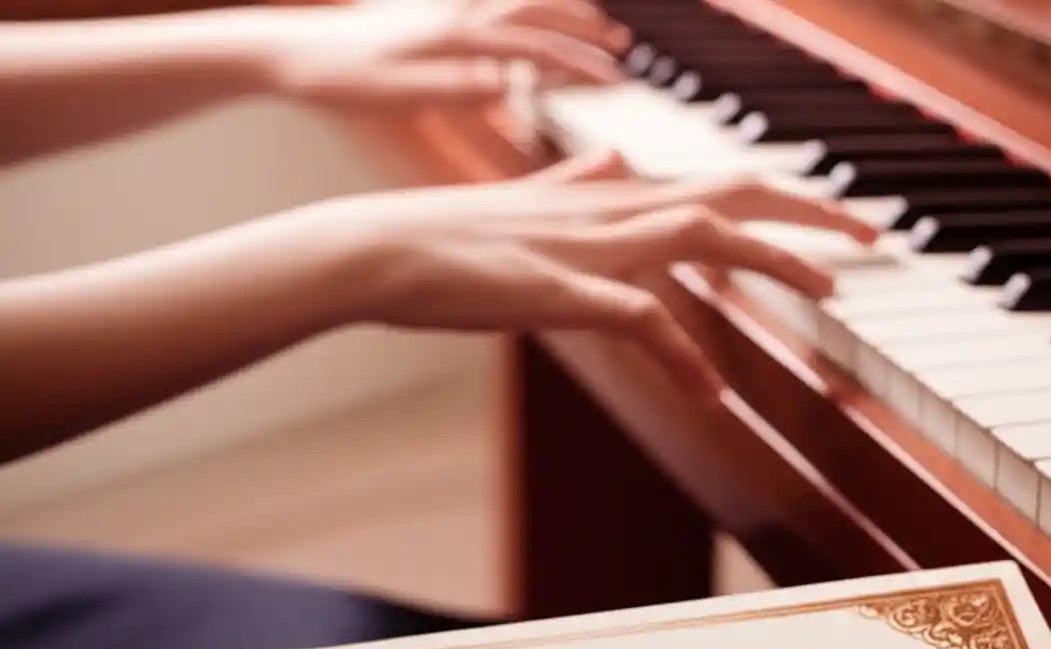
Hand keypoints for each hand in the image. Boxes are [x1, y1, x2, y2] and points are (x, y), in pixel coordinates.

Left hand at [259, 0, 627, 113]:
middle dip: (585, 28)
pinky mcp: (431, 10)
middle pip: (539, 10)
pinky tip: (532, 23)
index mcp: (456, 39)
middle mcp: (457, 14)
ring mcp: (446, 7)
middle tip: (621, 49)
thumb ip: (455, 88)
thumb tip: (507, 80)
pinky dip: (527, 7)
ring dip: (562, 9)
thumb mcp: (398, 95)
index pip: (537, 48)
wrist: (289, 49)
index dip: (582, 65)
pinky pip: (495, 1)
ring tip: (594, 26)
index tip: (619, 84)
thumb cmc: (340, 80)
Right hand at [307, 157, 868, 400]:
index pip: (713, 180)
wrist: (380, 249)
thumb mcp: (528, 200)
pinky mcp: (562, 290)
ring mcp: (589, 246)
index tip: (830, 209)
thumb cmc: (448, 233)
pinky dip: (686, 354)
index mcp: (606, 191)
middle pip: (730, 193)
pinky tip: (715, 393)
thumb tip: (613, 155)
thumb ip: (579, 180)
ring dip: (772, 260)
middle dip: (808, 209)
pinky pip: (642, 320)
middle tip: (872, 235)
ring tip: (828, 291)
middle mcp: (611, 207)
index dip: (781, 192)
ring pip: (702, 235)